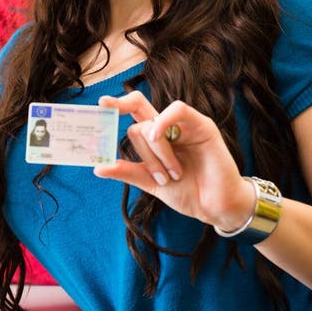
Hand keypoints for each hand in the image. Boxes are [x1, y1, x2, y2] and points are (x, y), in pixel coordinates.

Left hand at [94, 91, 254, 233]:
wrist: (213, 208)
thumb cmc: (186, 192)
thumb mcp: (150, 183)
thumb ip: (128, 172)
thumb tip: (98, 168)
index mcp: (155, 137)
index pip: (133, 114)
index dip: (117, 106)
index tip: (100, 103)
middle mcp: (167, 127)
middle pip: (137, 107)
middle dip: (119, 107)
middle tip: (104, 105)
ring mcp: (184, 124)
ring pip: (152, 121)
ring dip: (155, 151)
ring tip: (170, 174)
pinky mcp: (202, 125)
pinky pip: (178, 110)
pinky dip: (163, 122)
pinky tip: (159, 137)